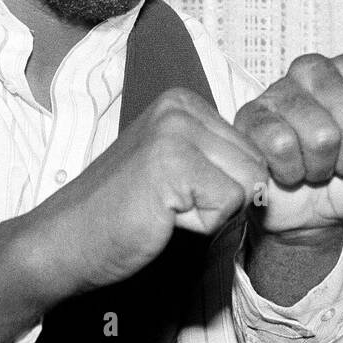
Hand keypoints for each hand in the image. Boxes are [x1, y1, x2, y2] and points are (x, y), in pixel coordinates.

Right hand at [16, 87, 266, 294]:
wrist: (66, 241)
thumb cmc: (123, 214)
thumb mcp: (181, 169)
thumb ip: (222, 160)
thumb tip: (276, 175)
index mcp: (184, 102)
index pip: (255, 150)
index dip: (224, 186)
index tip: (175, 191)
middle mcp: (180, 105)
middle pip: (257, 166)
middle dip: (221, 199)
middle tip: (168, 204)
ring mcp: (174, 130)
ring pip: (248, 184)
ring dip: (211, 212)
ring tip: (165, 209)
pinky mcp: (172, 162)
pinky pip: (229, 205)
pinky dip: (200, 226)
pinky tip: (161, 217)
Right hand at [234, 52, 342, 233]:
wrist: (312, 215)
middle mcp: (314, 69)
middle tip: (338, 162)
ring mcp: (278, 91)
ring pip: (320, 136)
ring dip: (322, 168)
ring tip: (314, 166)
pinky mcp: (250, 118)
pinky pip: (282, 146)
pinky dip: (293, 172)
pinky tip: (289, 169)